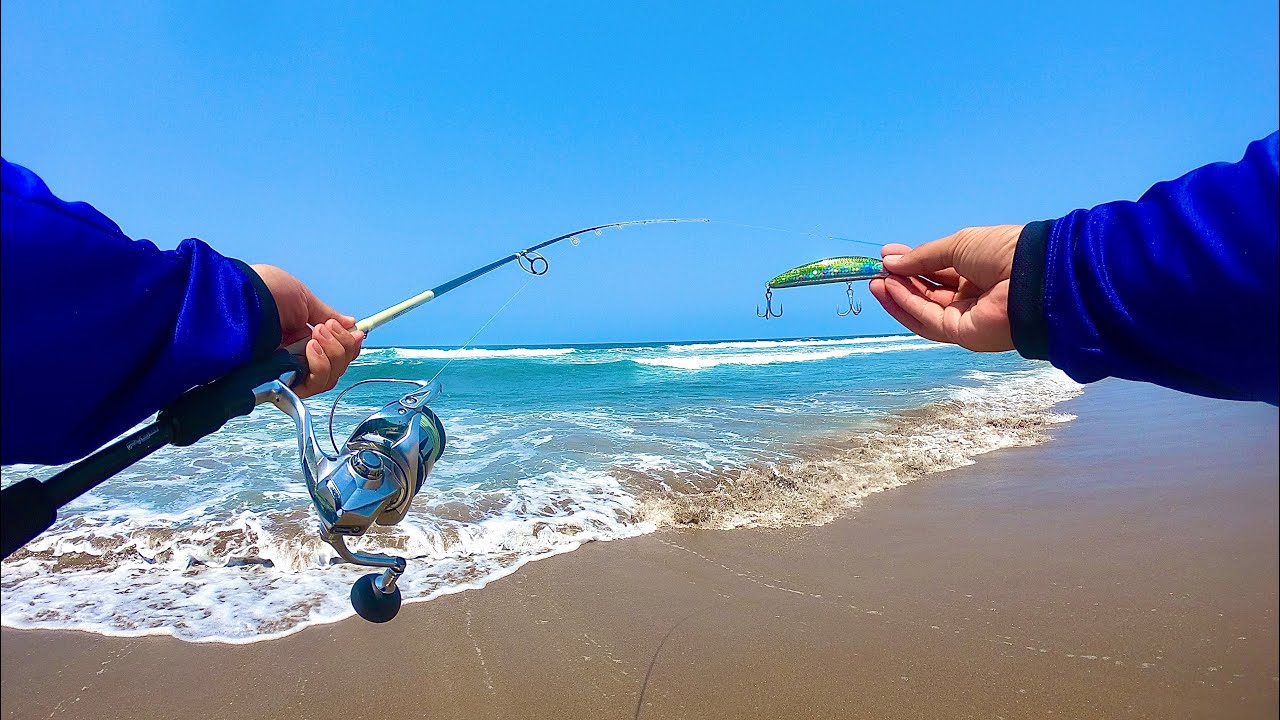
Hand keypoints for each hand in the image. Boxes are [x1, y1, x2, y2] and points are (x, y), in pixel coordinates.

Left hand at [251, 264, 364, 396]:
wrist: (237, 299)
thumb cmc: (262, 291)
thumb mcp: (301, 298)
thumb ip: (326, 314)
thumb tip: (350, 323)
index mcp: (299, 335)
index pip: (334, 351)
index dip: (348, 344)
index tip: (356, 332)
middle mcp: (294, 355)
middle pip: (336, 366)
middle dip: (341, 347)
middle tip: (326, 328)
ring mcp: (288, 369)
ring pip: (328, 378)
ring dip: (332, 355)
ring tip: (316, 335)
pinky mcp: (280, 381)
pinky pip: (313, 385)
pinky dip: (319, 367)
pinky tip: (311, 349)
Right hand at [868, 225, 1022, 351]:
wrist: (1031, 277)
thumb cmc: (1002, 252)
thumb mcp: (958, 245)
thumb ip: (922, 258)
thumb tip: (890, 261)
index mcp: (975, 270)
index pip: (937, 270)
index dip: (911, 263)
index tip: (887, 255)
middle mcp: (970, 295)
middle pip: (927, 292)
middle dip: (901, 281)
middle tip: (877, 270)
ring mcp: (965, 317)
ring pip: (923, 309)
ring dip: (898, 296)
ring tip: (877, 282)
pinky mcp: (961, 334)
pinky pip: (928, 321)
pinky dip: (907, 307)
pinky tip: (890, 291)